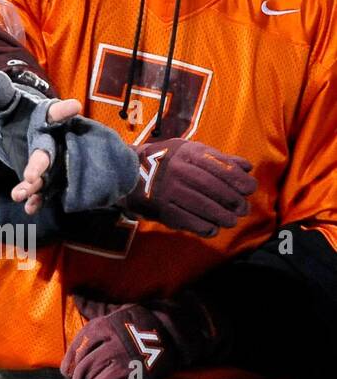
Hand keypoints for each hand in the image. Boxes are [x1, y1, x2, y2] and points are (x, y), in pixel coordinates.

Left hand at [12, 98, 81, 214]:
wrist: (19, 129)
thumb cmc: (16, 113)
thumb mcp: (5, 102)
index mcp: (45, 118)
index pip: (54, 112)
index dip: (63, 110)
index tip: (73, 106)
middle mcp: (52, 140)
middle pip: (49, 151)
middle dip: (41, 163)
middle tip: (32, 174)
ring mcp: (50, 160)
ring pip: (47, 175)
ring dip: (35, 186)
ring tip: (19, 194)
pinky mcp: (44, 176)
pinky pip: (44, 190)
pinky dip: (37, 200)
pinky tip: (29, 209)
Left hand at [61, 294, 219, 378]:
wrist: (172, 333)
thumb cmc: (140, 321)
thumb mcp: (116, 310)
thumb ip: (94, 307)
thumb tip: (77, 296)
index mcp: (103, 328)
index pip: (78, 348)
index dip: (69, 362)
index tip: (65, 372)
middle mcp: (111, 347)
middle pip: (85, 368)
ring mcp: (125, 366)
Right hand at [122, 139, 253, 235]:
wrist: (127, 172)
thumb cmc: (165, 160)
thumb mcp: (189, 150)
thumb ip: (218, 158)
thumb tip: (246, 167)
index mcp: (188, 154)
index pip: (221, 167)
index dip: (239, 180)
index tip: (250, 189)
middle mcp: (178, 170)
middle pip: (214, 188)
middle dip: (233, 201)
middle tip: (242, 209)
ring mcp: (169, 190)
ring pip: (203, 206)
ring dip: (222, 217)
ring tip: (230, 221)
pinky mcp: (161, 208)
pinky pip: (188, 220)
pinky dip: (204, 227)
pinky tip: (211, 228)